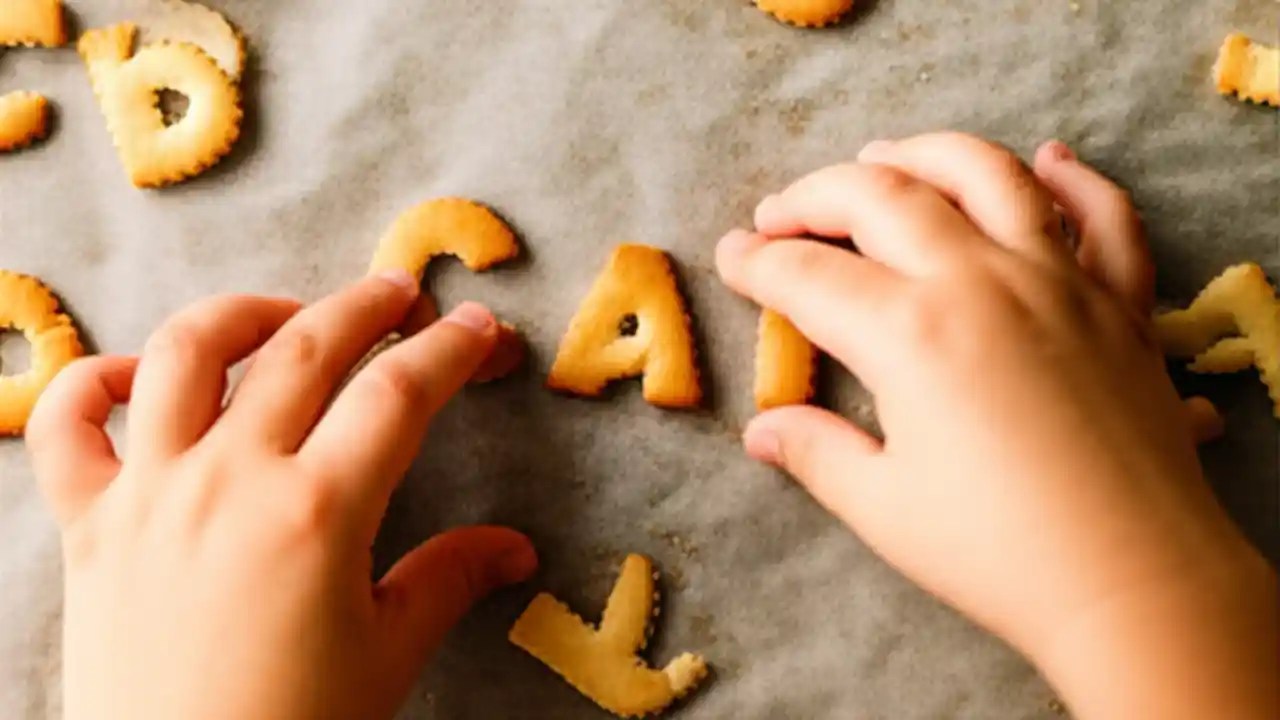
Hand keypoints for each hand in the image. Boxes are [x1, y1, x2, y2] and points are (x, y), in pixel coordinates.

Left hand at [26, 273, 537, 719]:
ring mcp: (148, 492)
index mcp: (316, 512)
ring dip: (245, 313)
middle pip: (303, 349)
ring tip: (286, 314)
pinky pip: (70, 423)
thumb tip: (516, 550)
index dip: (448, 350)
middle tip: (400, 292)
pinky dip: (98, 378)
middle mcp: (228, 479)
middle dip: (364, 306)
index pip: (398, 395)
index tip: (478, 329)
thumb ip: (449, 579)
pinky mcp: (86, 521)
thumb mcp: (387, 653)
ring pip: (184, 353)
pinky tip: (143, 375)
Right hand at [717, 133, 1276, 718]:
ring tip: (882, 157)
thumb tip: (762, 431)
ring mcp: (1058, 281)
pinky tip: (1045, 161)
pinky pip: (1104, 218)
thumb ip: (818, 453)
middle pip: (880, 198)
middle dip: (814, 196)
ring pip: (986, 175)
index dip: (757, 264)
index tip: (730, 257)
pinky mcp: (1120, 303)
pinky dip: (1074, 180)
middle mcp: (980, 282)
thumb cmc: (1000, 555)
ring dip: (922, 154)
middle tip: (778, 213)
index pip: (809, 277)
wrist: (1137, 585)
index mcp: (909, 334)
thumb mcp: (885, 509)